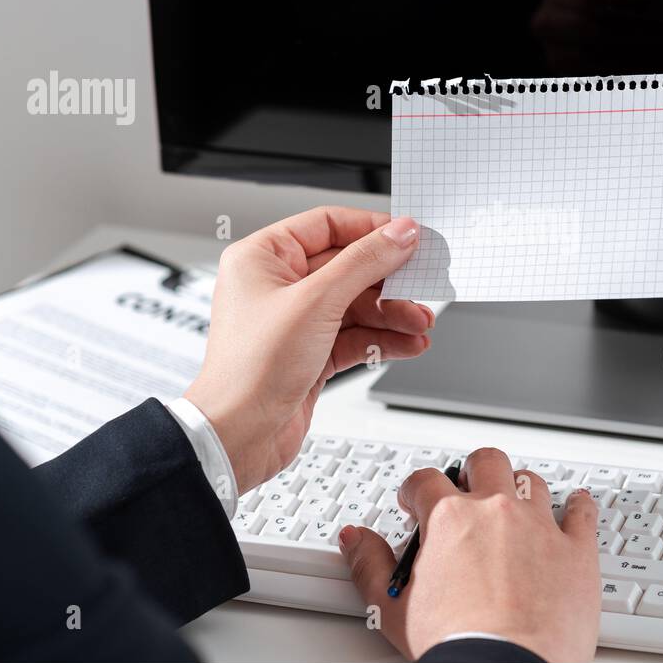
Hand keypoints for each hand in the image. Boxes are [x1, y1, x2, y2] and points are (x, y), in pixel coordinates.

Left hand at [185, 207, 432, 495]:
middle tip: (423, 284)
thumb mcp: (317, 302)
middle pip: (349, 267)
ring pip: (356, 305)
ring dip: (392, 313)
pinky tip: (408, 343)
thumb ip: (365, 262)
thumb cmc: (250, 369)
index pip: (327, 225)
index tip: (409, 236)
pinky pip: (355, 335)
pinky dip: (383, 339)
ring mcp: (295, 321)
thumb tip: (400, 233)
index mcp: (263, 258)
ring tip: (420, 323)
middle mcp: (277, 286)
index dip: (371, 229)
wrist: (239, 437)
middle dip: (389, 281)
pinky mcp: (310, 354)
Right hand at [339, 447, 600, 662]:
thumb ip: (370, 565)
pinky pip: (583, 513)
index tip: (415, 500)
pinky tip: (577, 505)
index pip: (425, 481)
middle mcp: (496, 511)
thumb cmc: (456, 644)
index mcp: (449, 519)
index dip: (415, 490)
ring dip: (521, 487)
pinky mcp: (577, 551)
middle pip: (486, 462)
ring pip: (532, 481)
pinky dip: (579, 506)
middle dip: (473, 471)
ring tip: (516, 501)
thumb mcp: (392, 608)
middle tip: (468, 489)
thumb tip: (354, 540)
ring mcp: (540, 527)